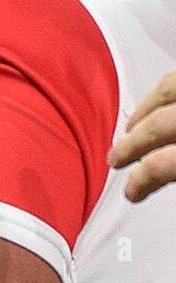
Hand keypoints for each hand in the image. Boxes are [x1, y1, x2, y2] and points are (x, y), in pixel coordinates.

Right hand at [109, 70, 175, 201]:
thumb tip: (161, 181)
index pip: (157, 165)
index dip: (139, 182)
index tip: (132, 192)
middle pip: (155, 127)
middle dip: (130, 146)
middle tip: (116, 159)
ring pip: (165, 90)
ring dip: (142, 112)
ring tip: (131, 127)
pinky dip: (162, 90)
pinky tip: (159, 99)